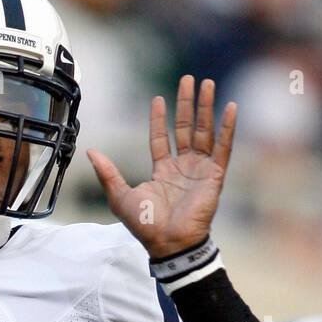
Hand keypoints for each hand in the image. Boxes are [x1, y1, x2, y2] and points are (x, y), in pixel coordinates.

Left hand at [87, 75, 235, 258]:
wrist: (168, 242)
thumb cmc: (145, 225)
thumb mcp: (120, 196)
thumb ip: (107, 173)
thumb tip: (91, 152)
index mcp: (162, 171)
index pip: (161, 139)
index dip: (158, 119)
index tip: (158, 99)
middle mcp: (183, 167)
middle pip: (186, 129)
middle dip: (187, 104)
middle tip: (188, 80)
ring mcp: (200, 170)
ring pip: (205, 132)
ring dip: (206, 108)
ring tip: (208, 84)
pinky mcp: (215, 175)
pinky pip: (223, 147)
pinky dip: (228, 128)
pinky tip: (230, 107)